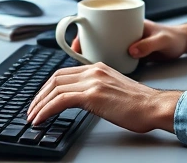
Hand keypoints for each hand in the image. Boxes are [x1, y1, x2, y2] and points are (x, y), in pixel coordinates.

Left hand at [26, 62, 182, 132]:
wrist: (154, 106)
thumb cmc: (140, 104)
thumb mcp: (113, 89)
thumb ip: (97, 89)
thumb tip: (82, 100)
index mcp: (98, 68)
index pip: (64, 74)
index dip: (48, 87)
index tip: (41, 100)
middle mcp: (93, 71)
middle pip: (55, 79)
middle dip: (39, 96)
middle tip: (32, 110)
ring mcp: (92, 82)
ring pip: (55, 89)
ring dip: (39, 104)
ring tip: (33, 117)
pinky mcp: (92, 95)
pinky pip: (61, 101)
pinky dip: (46, 110)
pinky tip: (41, 119)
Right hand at [70, 20, 186, 62]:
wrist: (183, 45)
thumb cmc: (174, 38)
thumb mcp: (162, 41)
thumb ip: (148, 45)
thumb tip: (132, 50)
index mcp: (127, 22)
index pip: (99, 22)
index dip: (85, 31)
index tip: (78, 41)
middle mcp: (123, 31)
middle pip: (96, 35)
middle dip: (82, 43)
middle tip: (75, 54)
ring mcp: (124, 42)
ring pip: (101, 47)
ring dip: (89, 55)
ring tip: (80, 66)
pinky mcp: (127, 53)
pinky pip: (110, 56)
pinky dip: (101, 62)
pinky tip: (95, 73)